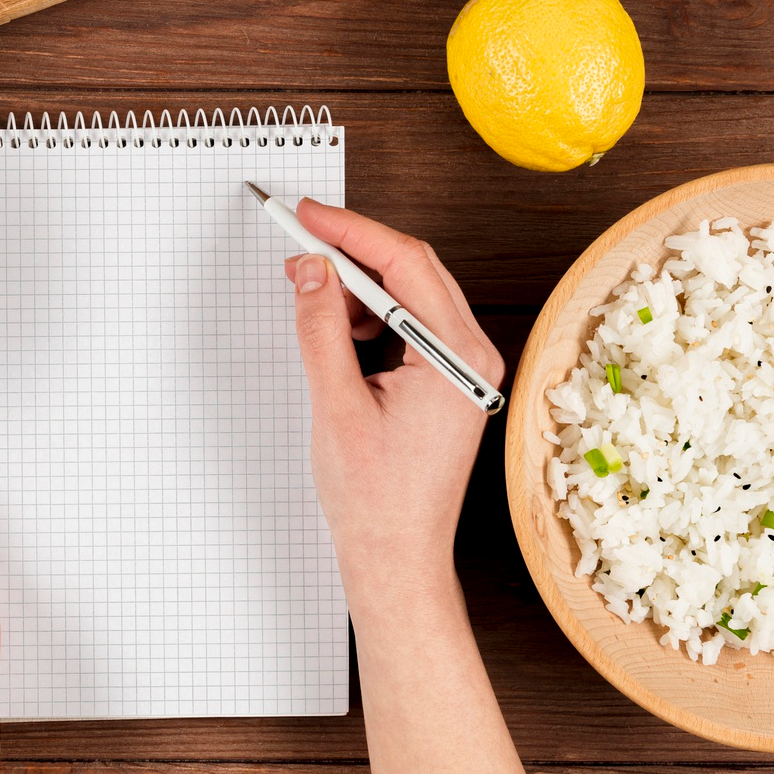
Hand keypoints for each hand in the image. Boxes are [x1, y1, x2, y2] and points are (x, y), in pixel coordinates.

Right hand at [286, 201, 504, 607]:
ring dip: (361, 286)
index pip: (406, 264)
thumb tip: (310, 270)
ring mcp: (464, 370)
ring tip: (312, 294)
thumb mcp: (336, 405)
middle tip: (300, 238)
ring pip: (412, 295)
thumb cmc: (376, 500)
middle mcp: (473, 357)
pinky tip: (339, 330)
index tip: (306, 215)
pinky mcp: (449, 383)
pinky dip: (372, 316)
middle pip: (415, 271)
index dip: (351, 231)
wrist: (397, 558)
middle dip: (354, 250)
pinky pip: (411, 326)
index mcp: (459, 358)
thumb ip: (321, 329)